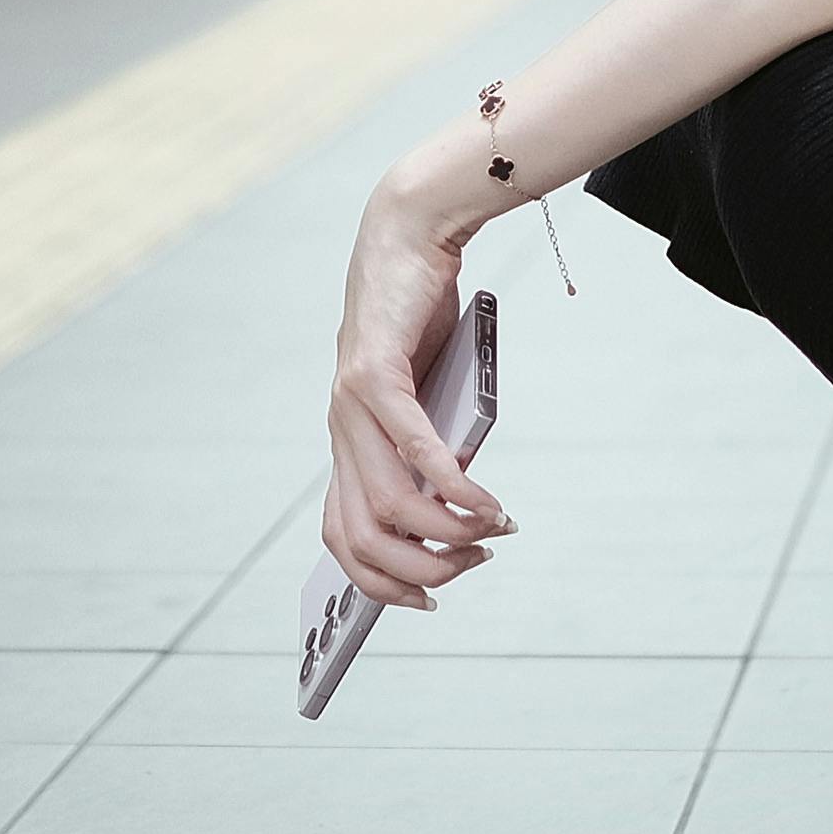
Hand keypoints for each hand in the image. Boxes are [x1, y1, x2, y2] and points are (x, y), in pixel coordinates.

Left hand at [323, 183, 511, 608]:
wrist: (408, 234)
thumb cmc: (422, 315)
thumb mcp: (430, 395)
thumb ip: (435, 444)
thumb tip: (460, 500)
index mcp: (347, 442)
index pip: (340, 537)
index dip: (378, 582)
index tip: (428, 599)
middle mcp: (340, 430)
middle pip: (363, 538)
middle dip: (422, 571)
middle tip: (473, 563)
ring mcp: (350, 404)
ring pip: (389, 504)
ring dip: (447, 532)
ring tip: (492, 530)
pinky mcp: (375, 373)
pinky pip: (412, 447)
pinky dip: (452, 484)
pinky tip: (483, 500)